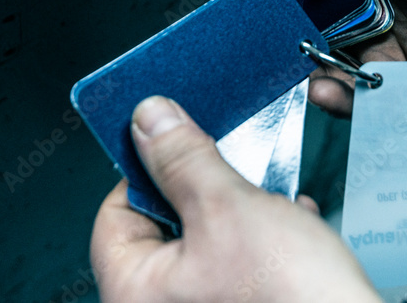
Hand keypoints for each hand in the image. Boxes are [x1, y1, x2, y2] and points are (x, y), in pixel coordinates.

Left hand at [91, 96, 381, 302]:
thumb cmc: (292, 298)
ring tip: (269, 199)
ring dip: (242, 209)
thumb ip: (183, 159)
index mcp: (137, 293)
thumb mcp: (229, 207)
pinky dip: (264, 237)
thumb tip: (151, 121)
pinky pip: (239, 261)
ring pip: (208, 239)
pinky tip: (292, 225)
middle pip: (164, 224)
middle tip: (227, 166)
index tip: (172, 139)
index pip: (113, 215)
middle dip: (206, 188)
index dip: (145, 169)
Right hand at [285, 0, 406, 113]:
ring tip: (303, 62)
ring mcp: (381, 47)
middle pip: (314, 24)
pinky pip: (361, 96)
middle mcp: (366, 9)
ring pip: (330, 63)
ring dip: (312, 66)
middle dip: (293, 30)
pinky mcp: (401, 85)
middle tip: (276, 32)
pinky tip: (327, 88)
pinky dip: (341, 97)